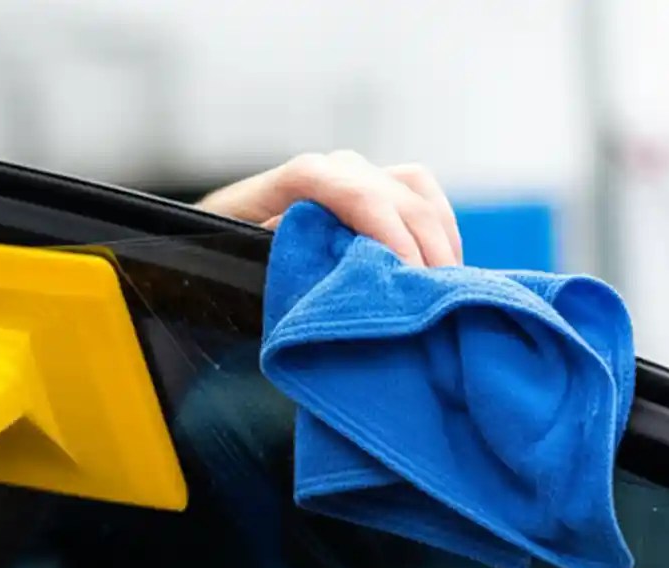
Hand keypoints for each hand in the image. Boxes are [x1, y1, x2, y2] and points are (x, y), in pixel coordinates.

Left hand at [198, 150, 462, 266]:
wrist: (222, 225)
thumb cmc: (226, 244)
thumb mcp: (241, 249)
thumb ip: (283, 249)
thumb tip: (335, 261)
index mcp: (301, 176)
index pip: (360, 196)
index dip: (393, 237)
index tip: (411, 279)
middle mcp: (336, 166)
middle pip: (401, 195)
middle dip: (428, 248)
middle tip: (441, 299)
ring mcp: (357, 172)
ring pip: (419, 191)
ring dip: (441, 238)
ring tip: (446, 287)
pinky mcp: (373, 185)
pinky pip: (421, 196)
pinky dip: (438, 230)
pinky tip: (441, 267)